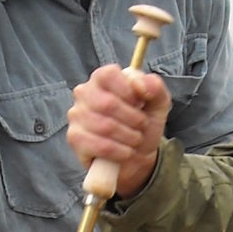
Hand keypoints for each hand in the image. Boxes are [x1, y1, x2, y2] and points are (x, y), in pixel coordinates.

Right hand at [68, 64, 170, 199]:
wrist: (137, 156)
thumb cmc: (143, 124)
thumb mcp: (157, 103)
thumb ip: (154, 86)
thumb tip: (139, 84)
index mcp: (102, 78)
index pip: (109, 75)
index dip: (128, 92)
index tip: (140, 104)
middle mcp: (84, 93)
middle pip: (108, 103)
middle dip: (134, 119)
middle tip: (142, 126)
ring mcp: (76, 115)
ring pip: (105, 126)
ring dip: (129, 137)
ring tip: (136, 139)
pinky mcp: (75, 138)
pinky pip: (100, 145)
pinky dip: (120, 151)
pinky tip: (126, 152)